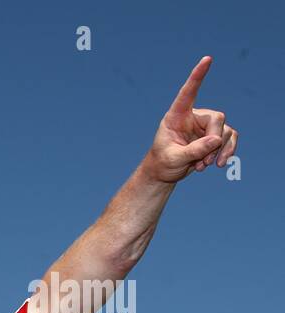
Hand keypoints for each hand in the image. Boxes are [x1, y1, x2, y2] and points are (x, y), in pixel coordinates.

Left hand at [145, 57, 237, 182]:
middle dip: (215, 141)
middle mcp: (193, 117)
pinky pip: (230, 138)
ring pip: (225, 130)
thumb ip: (194, 150)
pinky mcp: (214, 136)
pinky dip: (227, 151)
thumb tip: (216, 140)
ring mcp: (205, 126)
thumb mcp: (174, 158)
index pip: (188, 92)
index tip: (207, 59)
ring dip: (219, 151)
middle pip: (216, 119)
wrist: (165, 172)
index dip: (197, 76)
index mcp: (177, 116)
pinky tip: (218, 164)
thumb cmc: (163, 162)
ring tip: (203, 166)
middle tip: (205, 162)